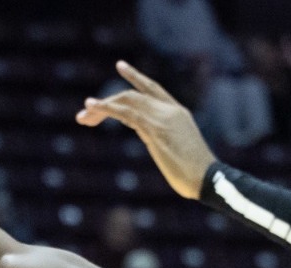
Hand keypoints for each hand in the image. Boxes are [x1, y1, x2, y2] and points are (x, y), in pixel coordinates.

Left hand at [76, 61, 215, 200]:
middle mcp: (169, 111)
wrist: (207, 179)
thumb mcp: (176, 147)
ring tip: (82, 114)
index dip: (135, 76)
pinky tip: (90, 108)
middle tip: (86, 112)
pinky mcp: (155, 129)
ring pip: (126, 102)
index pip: (153, 88)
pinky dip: (106, 108)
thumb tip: (145, 134)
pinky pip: (126, 113)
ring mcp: (162, 118)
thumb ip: (159, 135)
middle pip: (132, 96)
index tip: (119, 65)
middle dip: (108, 102)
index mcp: (177, 113)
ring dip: (102, 107)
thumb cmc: (195, 173)